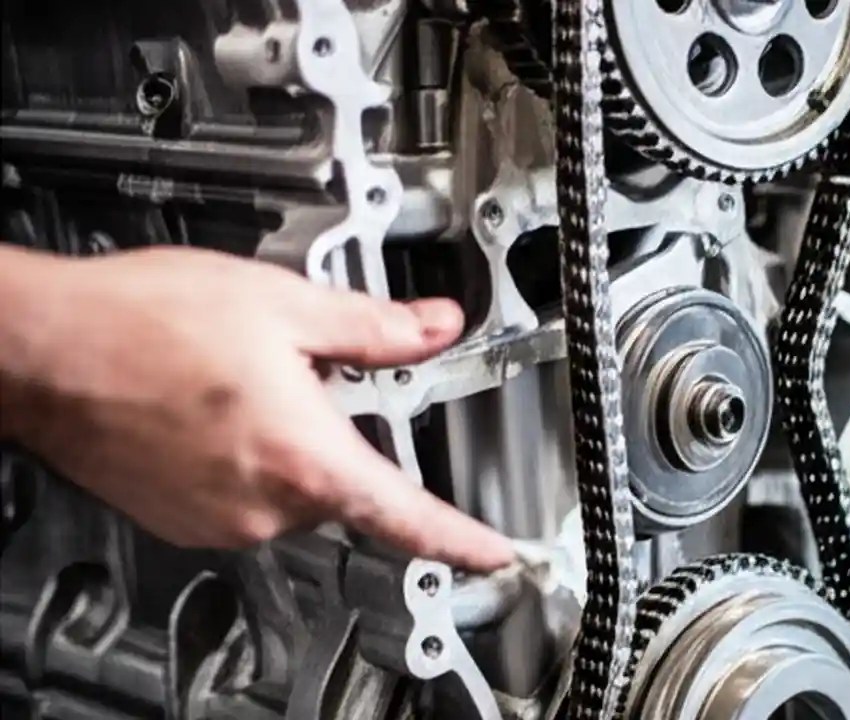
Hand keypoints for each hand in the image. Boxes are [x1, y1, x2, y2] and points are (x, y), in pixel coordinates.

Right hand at [0, 245, 512, 570]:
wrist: (38, 350)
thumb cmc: (138, 325)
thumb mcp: (283, 304)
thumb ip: (374, 326)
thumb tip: (434, 326)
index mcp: (303, 456)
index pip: (410, 516)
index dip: (464, 540)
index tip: (496, 554)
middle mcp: (264, 505)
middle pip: (346, 483)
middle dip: (343, 432)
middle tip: (304, 373)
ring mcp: (220, 520)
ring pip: (294, 488)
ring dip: (290, 441)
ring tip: (240, 382)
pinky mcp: (183, 520)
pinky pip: (246, 496)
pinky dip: (249, 456)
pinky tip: (214, 408)